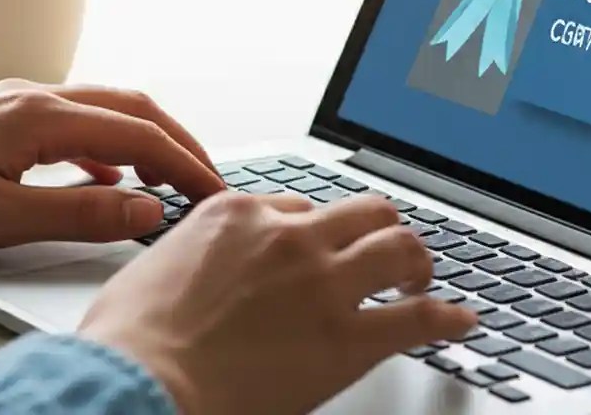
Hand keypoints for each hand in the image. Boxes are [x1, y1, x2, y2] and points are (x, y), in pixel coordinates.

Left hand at [0, 79, 223, 255]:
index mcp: (41, 115)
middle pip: (131, 108)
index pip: (139, 136)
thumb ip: (81, 214)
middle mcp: (34, 96)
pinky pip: (73, 121)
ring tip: (170, 176)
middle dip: (179, 141)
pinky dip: (107, 144)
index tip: (215, 194)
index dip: (186, 165)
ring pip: (103, 109)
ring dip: (145, 138)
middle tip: (208, 178)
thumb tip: (149, 209)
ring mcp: (15, 102)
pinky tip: (105, 175)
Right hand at [79, 192, 477, 414]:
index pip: (298, 205)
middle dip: (380, 227)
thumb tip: (198, 271)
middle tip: (385, 250)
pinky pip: (418, 318)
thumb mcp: (150, 271)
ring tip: (421, 277)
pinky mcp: (348, 338)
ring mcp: (323, 284)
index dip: (314, 229)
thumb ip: (193, 258)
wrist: (136, 385)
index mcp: (238, 215)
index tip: (320, 247)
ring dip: (417, 261)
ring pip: (399, 247)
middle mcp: (289, 238)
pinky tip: (461, 323)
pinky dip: (447, 318)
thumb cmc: (129, 343)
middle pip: (363, 211)